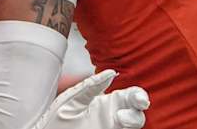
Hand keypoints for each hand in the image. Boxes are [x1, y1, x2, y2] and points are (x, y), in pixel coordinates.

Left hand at [34, 70, 148, 128]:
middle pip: (137, 110)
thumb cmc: (56, 120)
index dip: (139, 95)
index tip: (139, 98)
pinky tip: (117, 124)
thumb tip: (111, 73)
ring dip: (134, 119)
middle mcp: (112, 116)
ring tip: (120, 118)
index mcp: (104, 102)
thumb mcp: (71, 99)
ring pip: (135, 123)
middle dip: (141, 105)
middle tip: (138, 104)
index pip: (129, 96)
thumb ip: (90, 87)